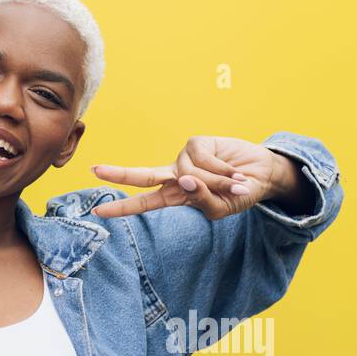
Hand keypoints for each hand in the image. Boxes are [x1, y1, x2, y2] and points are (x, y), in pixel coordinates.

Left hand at [88, 136, 296, 220]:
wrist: (262, 176)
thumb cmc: (239, 195)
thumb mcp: (221, 208)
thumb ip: (202, 199)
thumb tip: (184, 180)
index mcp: (176, 196)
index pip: (144, 203)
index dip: (122, 208)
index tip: (97, 212)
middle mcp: (175, 176)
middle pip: (143, 176)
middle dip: (118, 174)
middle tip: (94, 170)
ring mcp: (185, 158)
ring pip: (189, 173)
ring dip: (215, 182)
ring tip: (235, 184)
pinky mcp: (197, 143)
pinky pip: (203, 160)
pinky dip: (221, 170)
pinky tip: (233, 171)